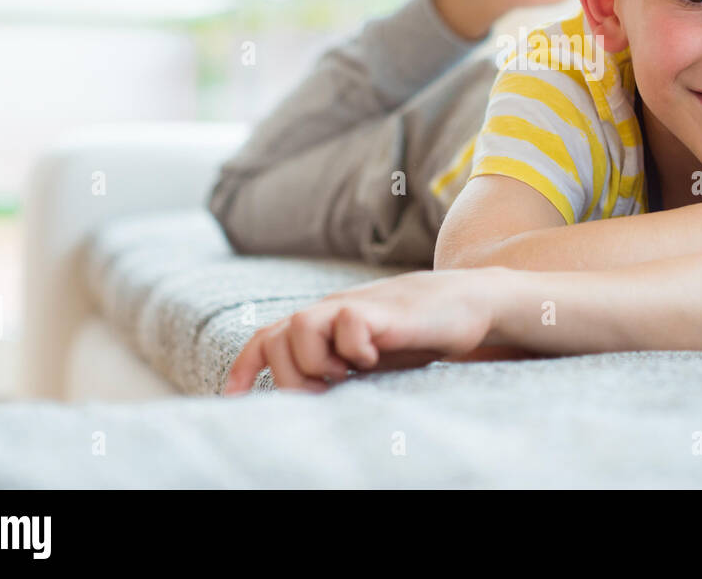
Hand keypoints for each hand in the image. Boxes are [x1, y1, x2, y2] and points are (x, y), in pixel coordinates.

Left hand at [223, 268, 498, 393]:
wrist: (468, 302)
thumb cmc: (416, 333)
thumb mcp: (367, 355)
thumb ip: (337, 366)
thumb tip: (307, 399)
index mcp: (323, 322)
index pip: (267, 337)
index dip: (245, 368)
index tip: (233, 399)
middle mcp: (331, 311)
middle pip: (276, 337)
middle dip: (289, 376)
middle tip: (325, 392)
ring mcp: (355, 307)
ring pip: (300, 327)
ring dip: (314, 362)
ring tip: (345, 375)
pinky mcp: (383, 310)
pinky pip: (346, 323)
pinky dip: (351, 347)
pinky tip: (374, 358)